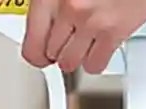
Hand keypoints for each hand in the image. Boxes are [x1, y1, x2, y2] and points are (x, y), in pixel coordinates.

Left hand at [20, 0, 145, 73]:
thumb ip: (53, 1)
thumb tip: (45, 22)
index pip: (31, 44)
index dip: (37, 53)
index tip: (42, 54)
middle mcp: (67, 7)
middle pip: (51, 54)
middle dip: (60, 50)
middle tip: (69, 42)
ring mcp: (90, 20)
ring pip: (70, 63)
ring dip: (77, 57)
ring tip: (84, 44)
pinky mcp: (114, 30)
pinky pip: (95, 64)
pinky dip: (96, 60)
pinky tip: (100, 47)